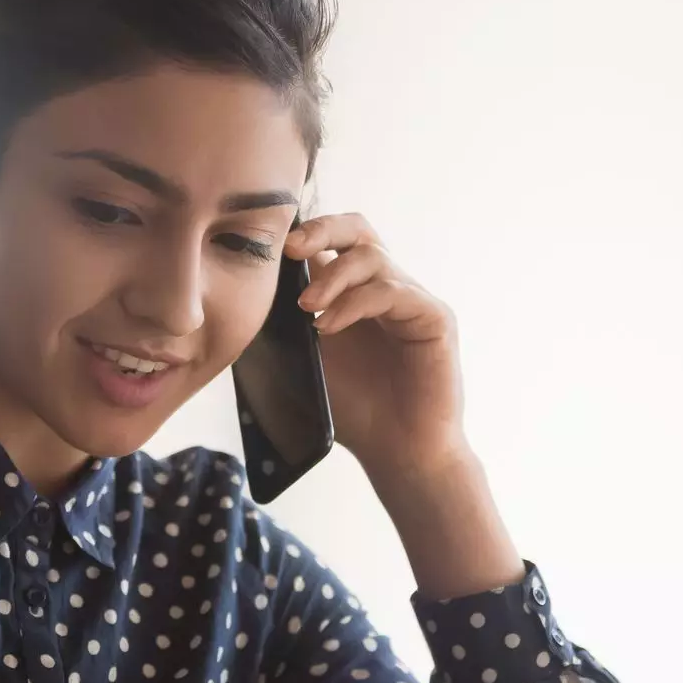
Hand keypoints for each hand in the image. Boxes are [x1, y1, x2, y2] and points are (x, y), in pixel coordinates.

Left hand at [286, 212, 465, 479]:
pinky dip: (355, 302)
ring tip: (306, 308)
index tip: (274, 248)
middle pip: (359, 230)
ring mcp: (413, 300)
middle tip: (291, 250)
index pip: (335, 241)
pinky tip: (329, 326)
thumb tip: (247, 290)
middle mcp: (387, 288)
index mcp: (356, 293)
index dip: (306, 233)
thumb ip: (287, 323)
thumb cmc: (355, 411)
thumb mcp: (306, 359)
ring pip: (373, 256)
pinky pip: (392, 291)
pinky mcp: (434, 317)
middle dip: (323, 230)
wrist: (397, 452)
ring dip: (332, 277)